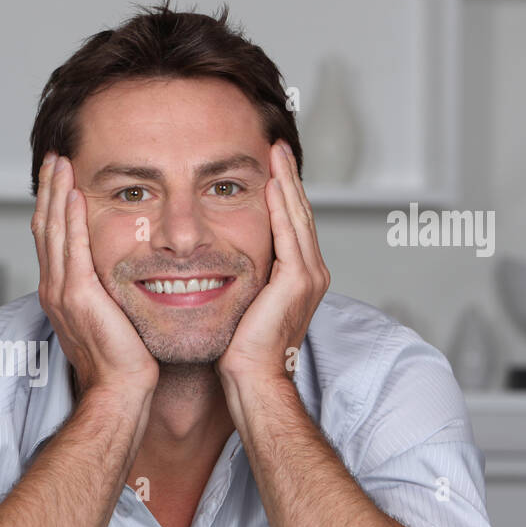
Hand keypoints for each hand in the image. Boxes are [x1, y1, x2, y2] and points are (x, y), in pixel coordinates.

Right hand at [32, 152, 158, 397]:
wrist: (119, 390)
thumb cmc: (122, 363)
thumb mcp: (111, 318)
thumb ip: (106, 293)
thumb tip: (118, 277)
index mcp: (60, 293)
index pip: (51, 239)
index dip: (53, 206)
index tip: (60, 179)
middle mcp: (54, 289)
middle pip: (45, 227)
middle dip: (49, 189)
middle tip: (54, 158)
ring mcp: (62, 291)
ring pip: (53, 230)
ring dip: (56, 193)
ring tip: (60, 163)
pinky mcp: (78, 295)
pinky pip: (72, 247)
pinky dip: (71, 218)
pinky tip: (74, 194)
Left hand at [215, 140, 330, 388]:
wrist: (253, 380)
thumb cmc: (241, 355)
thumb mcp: (241, 306)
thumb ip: (241, 280)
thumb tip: (215, 264)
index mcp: (298, 278)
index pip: (291, 225)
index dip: (282, 193)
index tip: (270, 166)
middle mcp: (310, 273)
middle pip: (298, 213)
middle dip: (288, 178)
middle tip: (277, 146)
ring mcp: (308, 276)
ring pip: (297, 216)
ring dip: (287, 182)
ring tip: (276, 152)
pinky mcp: (297, 281)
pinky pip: (289, 233)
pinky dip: (282, 206)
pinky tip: (272, 183)